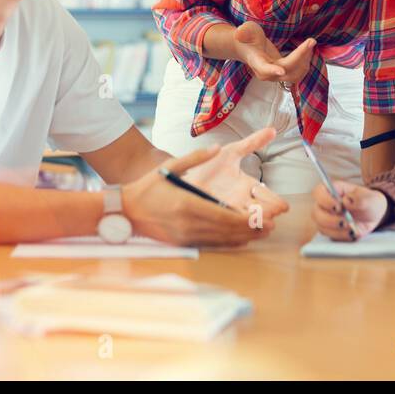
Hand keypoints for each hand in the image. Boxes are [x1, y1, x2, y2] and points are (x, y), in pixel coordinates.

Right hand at [124, 140, 275, 246]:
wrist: (124, 211)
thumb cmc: (147, 187)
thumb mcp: (170, 167)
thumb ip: (195, 158)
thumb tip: (217, 147)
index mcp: (187, 204)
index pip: (224, 216)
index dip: (246, 220)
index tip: (263, 218)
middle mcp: (188, 224)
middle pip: (226, 231)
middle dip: (251, 230)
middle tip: (270, 227)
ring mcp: (184, 236)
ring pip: (221, 241)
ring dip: (242, 238)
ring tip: (260, 234)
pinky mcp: (182, 243)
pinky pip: (210, 245)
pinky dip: (227, 243)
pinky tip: (239, 239)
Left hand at [183, 127, 289, 222]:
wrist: (184, 177)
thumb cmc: (209, 166)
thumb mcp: (232, 152)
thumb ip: (252, 142)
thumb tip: (273, 130)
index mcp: (248, 186)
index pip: (269, 196)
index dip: (276, 203)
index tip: (281, 207)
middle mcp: (242, 200)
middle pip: (262, 212)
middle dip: (269, 216)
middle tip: (271, 217)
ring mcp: (230, 210)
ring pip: (248, 221)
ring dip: (256, 224)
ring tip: (261, 225)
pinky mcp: (217, 218)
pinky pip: (231, 227)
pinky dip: (239, 229)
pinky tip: (244, 231)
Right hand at [233, 21, 316, 85]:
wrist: (248, 47)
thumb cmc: (247, 37)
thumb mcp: (246, 30)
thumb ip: (244, 32)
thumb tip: (239, 34)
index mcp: (257, 62)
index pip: (264, 69)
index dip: (272, 70)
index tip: (282, 70)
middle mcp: (267, 73)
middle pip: (287, 71)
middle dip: (301, 57)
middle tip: (311, 41)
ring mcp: (276, 75)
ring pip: (295, 75)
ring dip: (306, 60)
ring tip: (310, 44)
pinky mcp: (284, 74)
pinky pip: (298, 73)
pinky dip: (306, 63)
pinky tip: (308, 50)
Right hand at [311, 181, 388, 240]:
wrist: (374, 216)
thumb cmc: (369, 202)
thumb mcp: (371, 199)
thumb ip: (360, 199)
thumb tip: (347, 201)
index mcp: (332, 191)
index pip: (318, 192)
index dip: (324, 199)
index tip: (338, 206)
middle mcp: (326, 206)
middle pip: (316, 213)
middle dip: (329, 220)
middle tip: (345, 222)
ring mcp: (327, 220)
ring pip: (322, 227)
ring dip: (337, 231)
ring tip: (352, 229)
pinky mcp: (332, 232)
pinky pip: (331, 238)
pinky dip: (342, 237)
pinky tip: (352, 234)